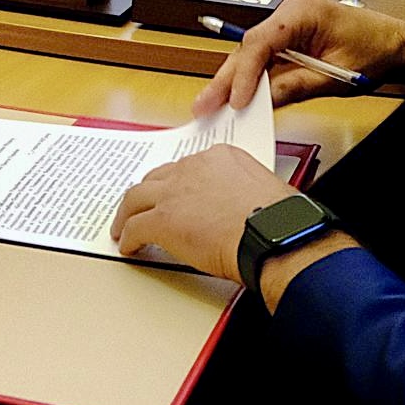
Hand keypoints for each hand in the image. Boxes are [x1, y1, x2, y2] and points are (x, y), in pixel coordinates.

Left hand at [112, 146, 359, 304]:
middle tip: (142, 207)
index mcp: (219, 157)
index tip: (173, 195)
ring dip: (127, 213)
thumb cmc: (280, 220)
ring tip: (124, 226)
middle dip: (148, 194)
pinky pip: (135, 227)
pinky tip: (129, 246)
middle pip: (157, 178)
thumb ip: (243, 189)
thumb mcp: (264, 189)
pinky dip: (128, 237)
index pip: (187, 168)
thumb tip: (242, 207)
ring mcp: (174, 192)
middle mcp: (192, 168)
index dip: (176, 184)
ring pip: (135, 198)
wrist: (273, 235)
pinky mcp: (162, 219)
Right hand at [192, 0, 404, 115]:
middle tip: (203, 105)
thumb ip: (297, 86)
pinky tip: (237, 98)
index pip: (259, 43)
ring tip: (211, 105)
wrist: (399, 45)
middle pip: (248, 49)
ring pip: (252, 55)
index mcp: (301, 14)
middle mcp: (289, 15)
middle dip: (225, 79)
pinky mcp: (291, 41)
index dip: (243, 74)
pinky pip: (265, 60)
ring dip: (234, 81)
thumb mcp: (337, 75)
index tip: (235, 101)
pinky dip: (252, 80)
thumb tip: (263, 101)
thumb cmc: (376, 51)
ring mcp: (288, 27)